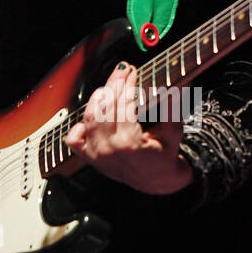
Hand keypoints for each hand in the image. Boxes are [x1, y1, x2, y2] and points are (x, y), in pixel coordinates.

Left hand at [64, 62, 195, 194]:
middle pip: (105, 107)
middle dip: (114, 85)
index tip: (133, 72)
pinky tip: (90, 116)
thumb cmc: (164, 155)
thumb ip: (172, 106)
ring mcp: (97, 154)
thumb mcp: (173, 130)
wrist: (157, 181)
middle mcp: (109, 148)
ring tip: (109, 86)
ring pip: (89, 118)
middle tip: (122, 71)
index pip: (124, 104)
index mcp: (130, 142)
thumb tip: (177, 84)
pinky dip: (78, 126)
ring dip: (97, 98)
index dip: (128, 84)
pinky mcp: (91, 158)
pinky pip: (74, 140)